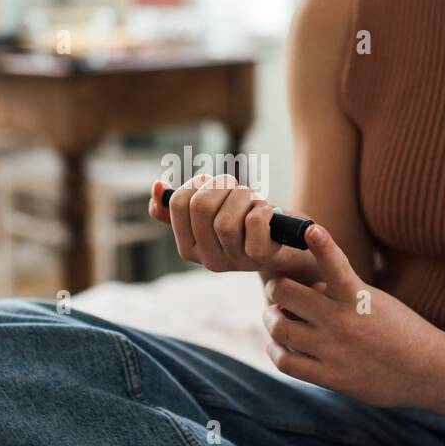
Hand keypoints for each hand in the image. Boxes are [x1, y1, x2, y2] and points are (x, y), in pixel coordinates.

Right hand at [149, 174, 321, 284]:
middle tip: (237, 189)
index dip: (198, 184)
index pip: (178, 204)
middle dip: (222, 186)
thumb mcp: (211, 213)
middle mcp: (207, 259)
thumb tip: (157, 187)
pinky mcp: (261, 257)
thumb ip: (180, 207)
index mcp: (188, 247)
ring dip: (243, 197)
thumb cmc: (246, 224)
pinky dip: (261, 209)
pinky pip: (253, 224)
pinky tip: (267, 212)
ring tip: (254, 201)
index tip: (213, 185)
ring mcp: (234, 261)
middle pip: (201, 207)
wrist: (287, 245)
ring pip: (226, 218)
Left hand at [261, 222, 444, 412]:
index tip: (311, 229)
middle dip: (276, 289)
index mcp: (357, 297)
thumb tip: (309, 287)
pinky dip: (275, 351)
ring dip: (272, 319)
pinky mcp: (331, 377)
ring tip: (277, 318)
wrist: (427, 371)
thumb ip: (342, 292)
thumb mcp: (376, 301)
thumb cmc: (401, 330)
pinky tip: (279, 346)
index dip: (322, 244)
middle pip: (284, 294)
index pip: (335, 264)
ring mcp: (334, 350)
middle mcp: (342, 321)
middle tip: (277, 292)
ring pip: (279, 327)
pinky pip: (286, 362)